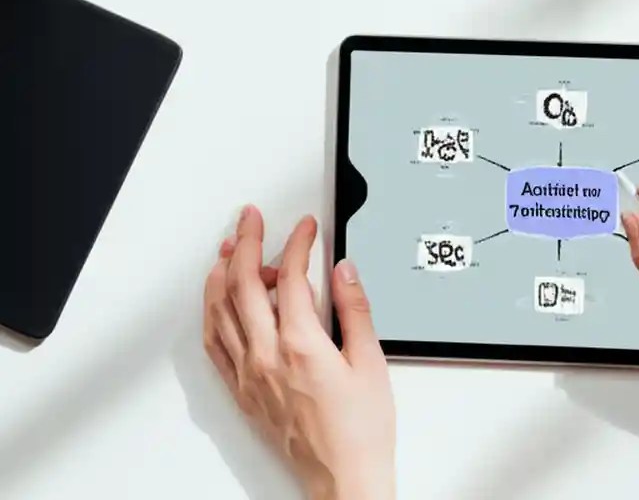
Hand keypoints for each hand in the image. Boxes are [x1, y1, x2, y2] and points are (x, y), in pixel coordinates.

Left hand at [203, 206, 394, 499]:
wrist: (343, 476)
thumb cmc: (361, 430)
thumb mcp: (371, 362)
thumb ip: (355, 311)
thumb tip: (345, 272)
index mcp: (301, 346)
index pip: (293, 278)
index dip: (298, 244)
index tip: (305, 228)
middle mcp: (266, 357)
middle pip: (245, 285)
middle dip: (247, 243)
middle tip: (252, 219)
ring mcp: (250, 375)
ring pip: (220, 311)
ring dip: (222, 274)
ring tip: (229, 249)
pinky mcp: (243, 392)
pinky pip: (215, 345)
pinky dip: (213, 314)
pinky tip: (219, 302)